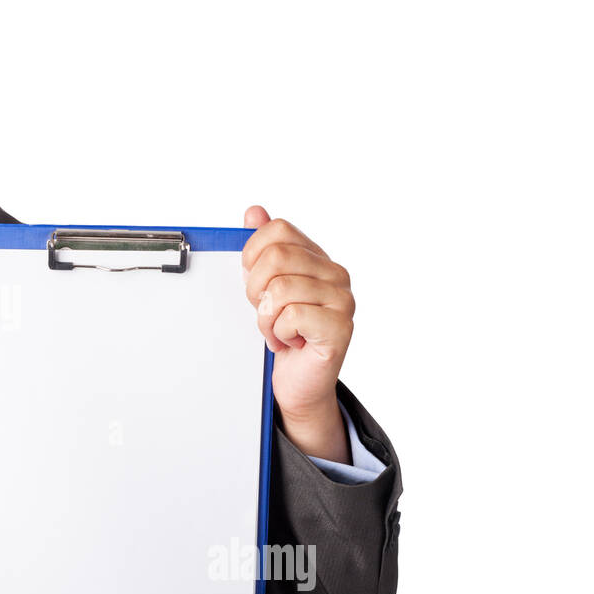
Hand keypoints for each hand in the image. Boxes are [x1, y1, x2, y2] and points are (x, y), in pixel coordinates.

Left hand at [241, 206, 352, 461]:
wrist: (297, 381)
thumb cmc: (283, 334)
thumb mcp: (264, 288)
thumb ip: (262, 250)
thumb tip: (254, 212)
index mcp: (317, 258)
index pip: (278, 230)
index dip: (252, 255)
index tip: (254, 283)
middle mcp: (335, 275)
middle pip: (276, 257)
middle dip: (255, 289)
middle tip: (264, 312)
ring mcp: (342, 300)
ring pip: (280, 290)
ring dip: (266, 318)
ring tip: (278, 331)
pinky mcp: (339, 328)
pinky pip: (291, 316)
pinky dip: (279, 333)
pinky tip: (289, 342)